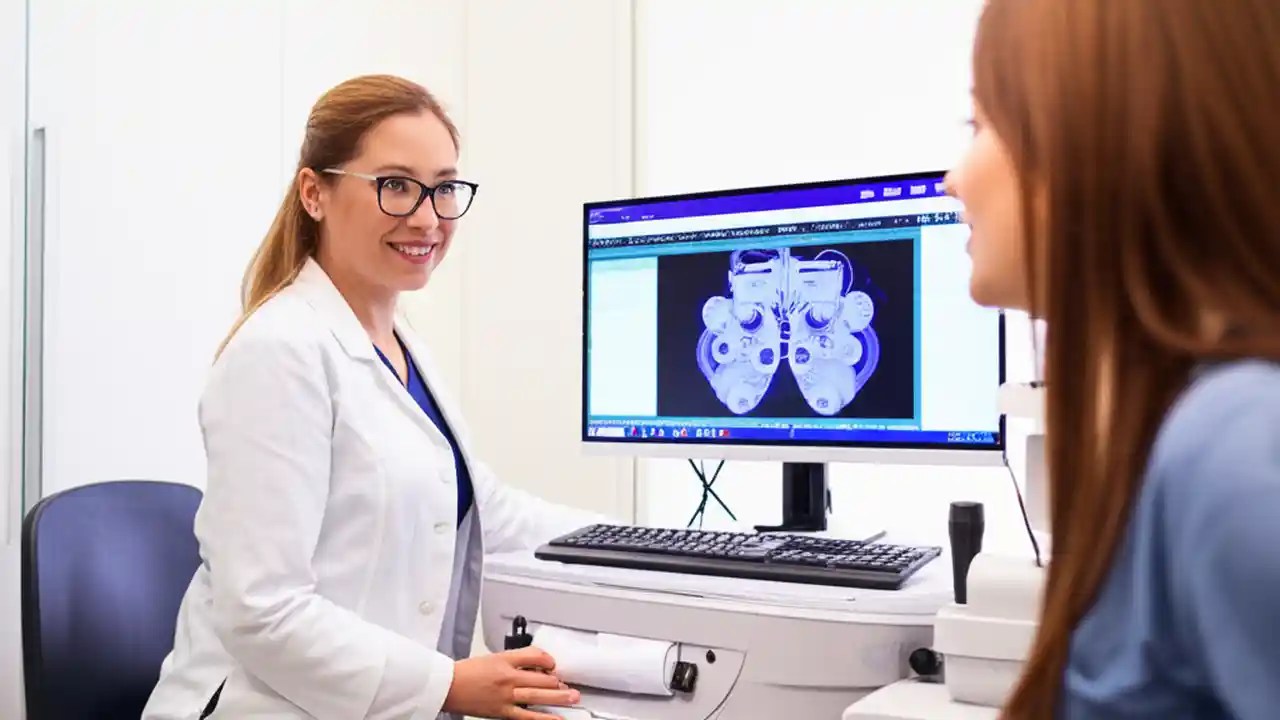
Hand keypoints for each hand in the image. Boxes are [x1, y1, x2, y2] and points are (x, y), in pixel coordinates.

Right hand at [442, 646, 581, 718]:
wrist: (448, 686)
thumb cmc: (467, 672)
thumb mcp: (493, 657)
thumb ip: (514, 659)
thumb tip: (535, 663)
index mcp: (505, 660)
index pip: (534, 655)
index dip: (548, 660)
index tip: (553, 664)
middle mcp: (508, 677)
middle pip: (540, 677)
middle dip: (558, 681)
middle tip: (571, 685)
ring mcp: (506, 695)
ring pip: (537, 695)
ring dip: (558, 696)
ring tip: (573, 698)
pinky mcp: (502, 711)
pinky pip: (527, 716)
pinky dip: (543, 718)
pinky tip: (556, 719)